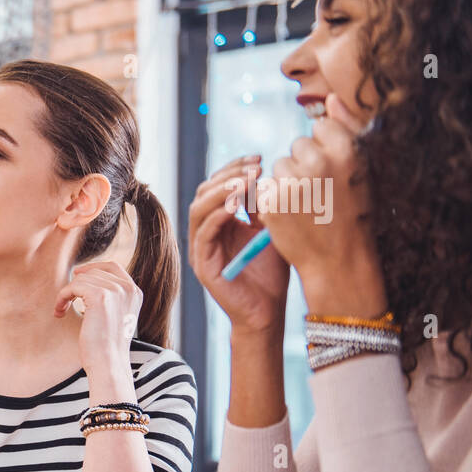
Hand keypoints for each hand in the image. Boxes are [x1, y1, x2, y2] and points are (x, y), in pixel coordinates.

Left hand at [53, 260, 142, 375]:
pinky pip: (73, 286)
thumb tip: (84, 276)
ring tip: (62, 309)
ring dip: (67, 293)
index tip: (76, 276)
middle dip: (76, 285)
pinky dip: (62, 297)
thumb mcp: (114, 315)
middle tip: (65, 303)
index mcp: (135, 292)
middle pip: (93, 272)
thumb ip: (109, 297)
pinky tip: (60, 311)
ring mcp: (115, 291)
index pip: (112, 267)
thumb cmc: (107, 346)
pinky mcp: (100, 296)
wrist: (108, 363)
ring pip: (81, 279)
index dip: (92, 268)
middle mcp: (128, 288)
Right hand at [188, 153, 290, 334]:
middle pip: (205, 192)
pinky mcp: (202, 264)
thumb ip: (264, 207)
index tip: (260, 159)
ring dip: (222, 192)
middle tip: (255, 169)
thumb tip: (266, 175)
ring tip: (246, 183)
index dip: (235, 169)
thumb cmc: (272, 274)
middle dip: (230, 176)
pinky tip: (238, 206)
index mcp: (221, 222)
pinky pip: (203, 232)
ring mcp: (201, 248)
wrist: (268, 312)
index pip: (218, 186)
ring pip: (199, 209)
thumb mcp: (272, 231)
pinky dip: (219, 215)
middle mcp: (206, 232)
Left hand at [258, 93, 386, 314]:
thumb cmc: (353, 213)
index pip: (320, 128)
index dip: (323, 151)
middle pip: (296, 147)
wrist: (340, 260)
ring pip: (278, 168)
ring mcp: (293, 182)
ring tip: (307, 208)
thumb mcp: (359, 170)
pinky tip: (291, 218)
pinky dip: (272, 201)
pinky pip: (264, 188)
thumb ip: (344, 130)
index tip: (332, 175)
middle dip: (302, 167)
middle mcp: (319, 162)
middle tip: (320, 195)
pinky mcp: (272, 202)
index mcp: (347, 150)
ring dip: (286, 184)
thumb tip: (329, 96)